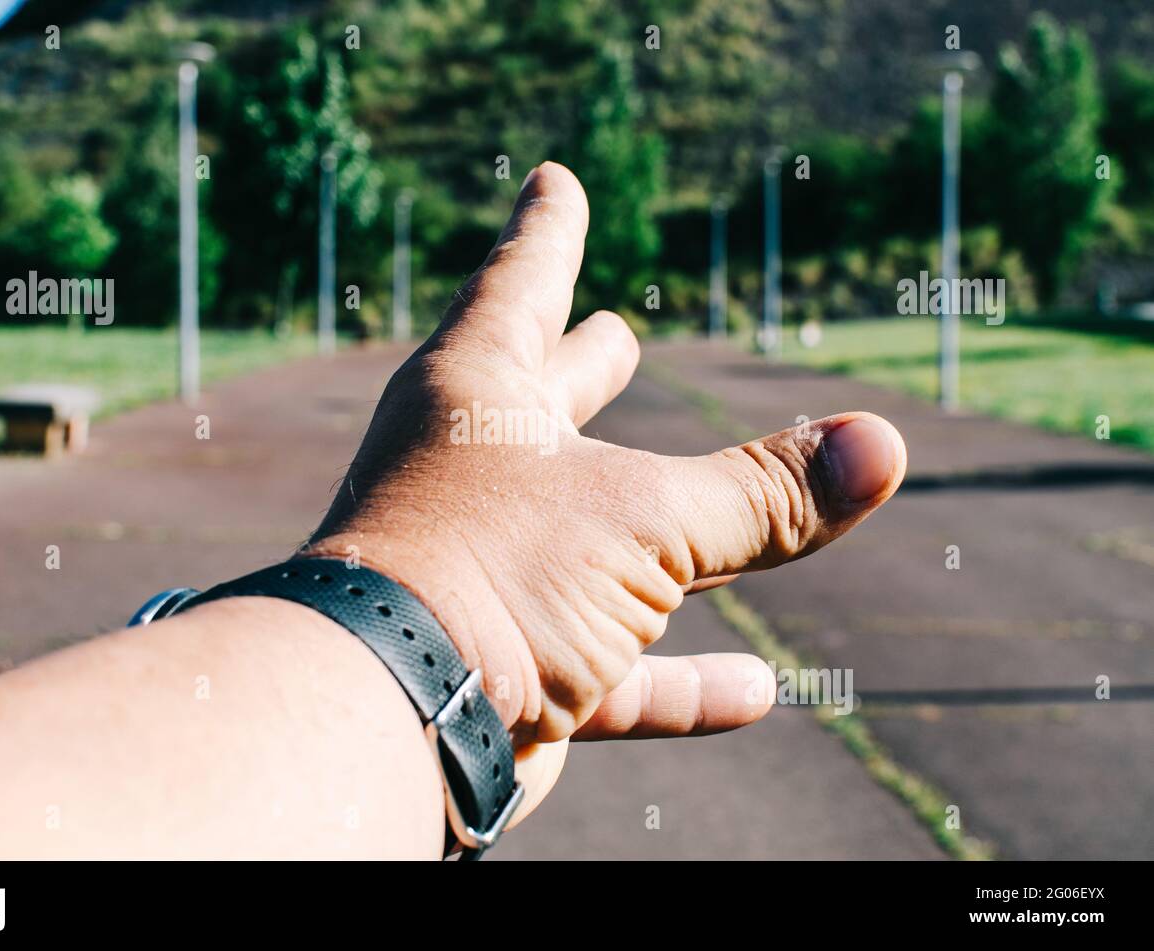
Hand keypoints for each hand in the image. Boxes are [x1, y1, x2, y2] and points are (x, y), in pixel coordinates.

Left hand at [305, 162, 905, 819]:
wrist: (392, 723)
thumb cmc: (494, 579)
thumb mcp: (645, 519)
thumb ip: (762, 492)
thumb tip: (881, 447)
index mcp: (479, 396)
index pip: (524, 282)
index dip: (549, 230)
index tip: (554, 179)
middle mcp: (470, 477)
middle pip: (539, 405)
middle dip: (578, 369)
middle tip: (611, 335)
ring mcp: (486, 578)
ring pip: (581, 542)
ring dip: (643, 524)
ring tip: (690, 502)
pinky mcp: (511, 674)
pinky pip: (612, 674)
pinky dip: (677, 684)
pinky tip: (751, 690)